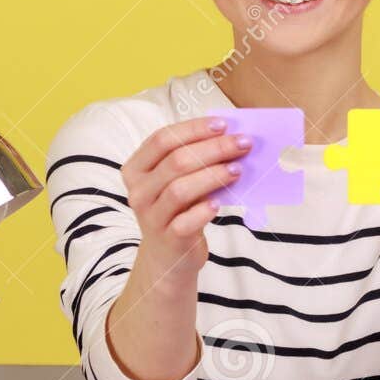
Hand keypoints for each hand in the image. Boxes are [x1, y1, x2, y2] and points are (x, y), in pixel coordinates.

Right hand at [123, 116, 250, 283]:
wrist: (168, 254)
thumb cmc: (177, 209)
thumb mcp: (177, 181)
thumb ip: (193, 160)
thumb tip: (229, 136)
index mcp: (137, 169)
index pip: (163, 139)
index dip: (194, 129)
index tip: (223, 125)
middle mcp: (139, 191)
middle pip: (176, 161)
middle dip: (214, 149)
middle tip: (242, 144)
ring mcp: (151, 216)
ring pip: (180, 189)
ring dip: (212, 176)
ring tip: (238, 170)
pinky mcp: (168, 239)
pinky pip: (185, 222)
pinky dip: (204, 210)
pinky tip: (220, 203)